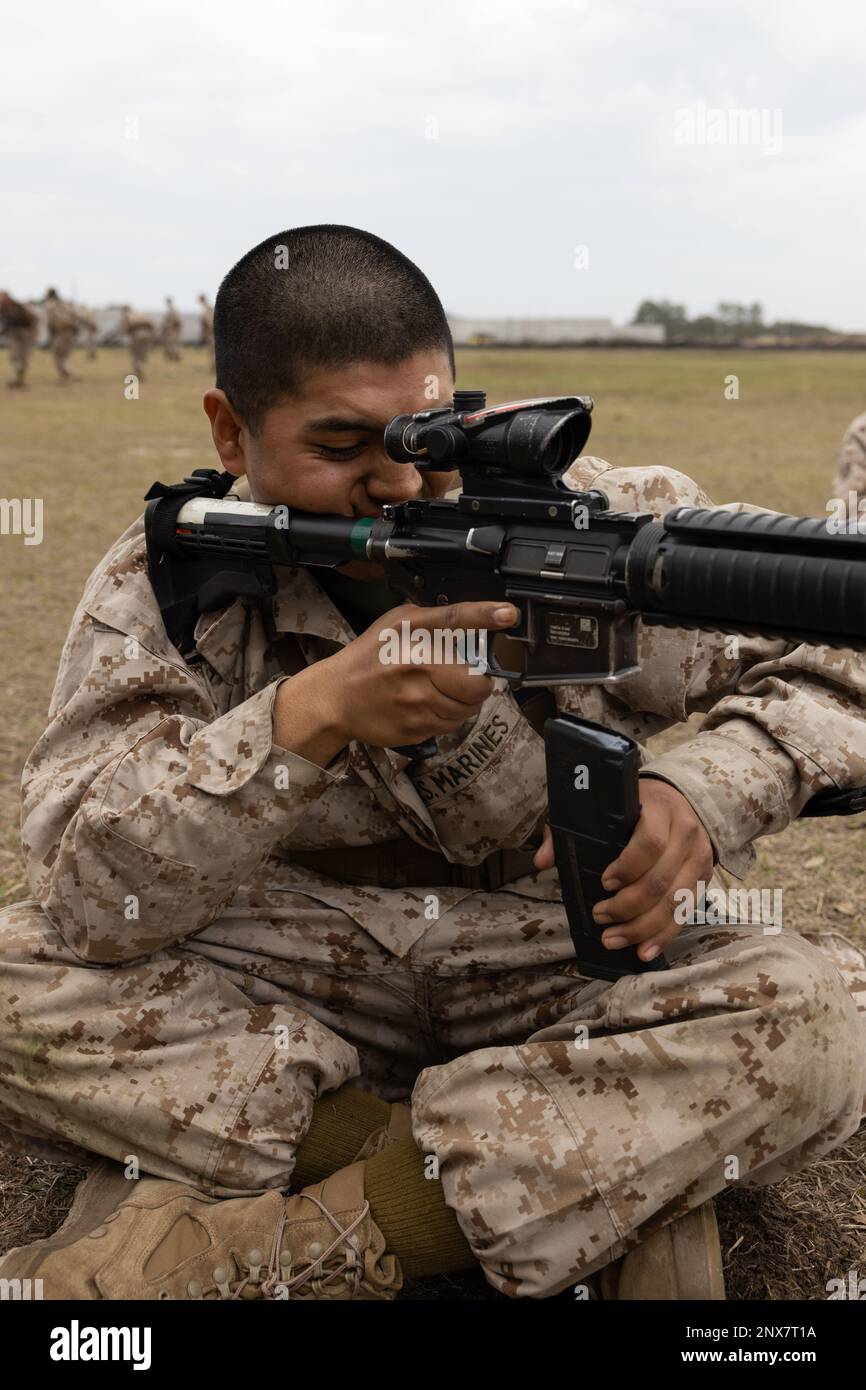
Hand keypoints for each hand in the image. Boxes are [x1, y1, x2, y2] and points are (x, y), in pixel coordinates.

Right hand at [310, 600, 517, 749]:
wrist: (336, 698)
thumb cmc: (369, 657)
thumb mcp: (396, 624)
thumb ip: (432, 620)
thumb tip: (476, 621)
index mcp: (409, 634)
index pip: (454, 620)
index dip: (485, 616)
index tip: (508, 614)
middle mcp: (414, 665)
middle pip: (476, 681)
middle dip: (480, 681)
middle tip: (470, 677)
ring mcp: (416, 701)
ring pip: (469, 707)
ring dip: (466, 701)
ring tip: (446, 691)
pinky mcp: (416, 727)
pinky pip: (453, 724)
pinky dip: (451, 716)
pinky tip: (432, 704)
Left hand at [533, 779, 713, 961]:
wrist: (678, 800)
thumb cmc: (634, 805)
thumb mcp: (604, 806)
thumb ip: (571, 828)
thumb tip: (543, 860)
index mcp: (660, 809)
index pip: (650, 842)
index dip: (627, 867)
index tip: (604, 882)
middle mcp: (686, 833)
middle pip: (659, 880)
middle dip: (627, 907)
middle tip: (599, 917)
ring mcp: (699, 858)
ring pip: (674, 902)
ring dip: (641, 928)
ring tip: (612, 939)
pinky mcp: (704, 878)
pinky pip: (685, 913)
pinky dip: (663, 936)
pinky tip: (643, 950)